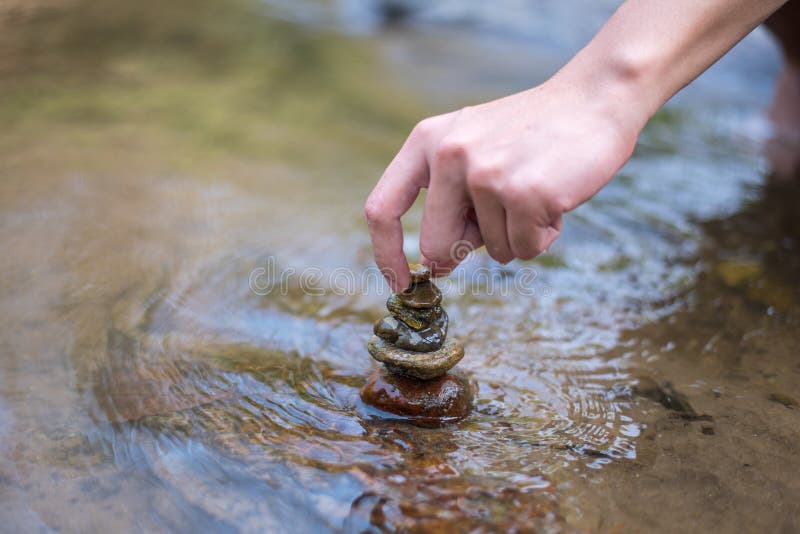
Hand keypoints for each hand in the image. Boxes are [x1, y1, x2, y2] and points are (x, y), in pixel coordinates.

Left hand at [365, 76, 640, 290]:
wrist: (594, 99)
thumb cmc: (532, 133)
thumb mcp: (473, 150)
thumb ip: (448, 200)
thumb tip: (434, 265)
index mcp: (426, 141)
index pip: (382, 208)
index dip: (387, 254)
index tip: (401, 283)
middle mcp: (449, 154)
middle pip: (436, 245)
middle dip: (465, 251)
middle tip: (499, 223)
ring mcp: (486, 173)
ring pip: (490, 250)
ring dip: (517, 234)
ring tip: (536, 189)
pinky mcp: (524, 193)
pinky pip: (525, 249)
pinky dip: (543, 236)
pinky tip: (556, 197)